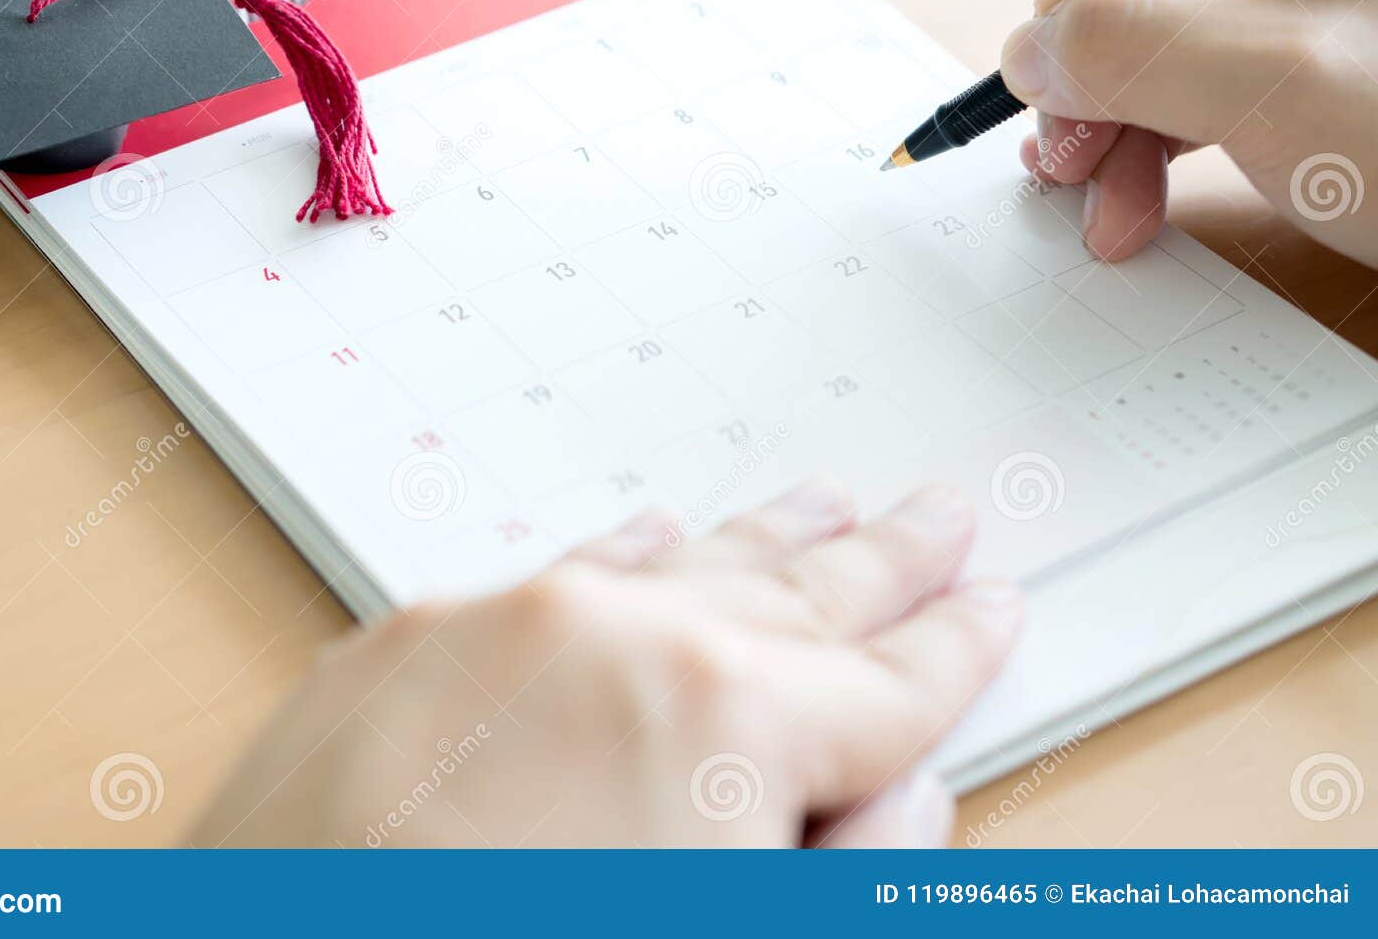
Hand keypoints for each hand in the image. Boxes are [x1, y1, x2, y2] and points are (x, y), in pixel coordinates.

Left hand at [192, 481, 1021, 847]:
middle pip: (796, 590)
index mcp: (720, 718)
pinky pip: (552, 575)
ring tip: (834, 506)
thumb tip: (908, 797)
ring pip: (677, 562)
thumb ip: (849, 863)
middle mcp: (615, 636)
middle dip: (887, 563)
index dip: (958, 649)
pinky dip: (625, 556)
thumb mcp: (739, 924)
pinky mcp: (406, 644)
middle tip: (946, 519)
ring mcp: (502, 625)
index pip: (891, 678)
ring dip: (765, 540)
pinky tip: (661, 532)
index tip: (996, 611)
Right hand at [998, 0, 1377, 266]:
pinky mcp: (1333, 45)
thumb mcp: (1277, 87)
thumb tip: (1037, 51)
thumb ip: (1129, 50)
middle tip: (1066, 141)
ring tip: (1099, 193)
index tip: (1082, 19)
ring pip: (1174, 10)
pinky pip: (1215, 61)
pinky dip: (1165, 127)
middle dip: (1095, 50)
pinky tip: (1141, 190)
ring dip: (1117, 108)